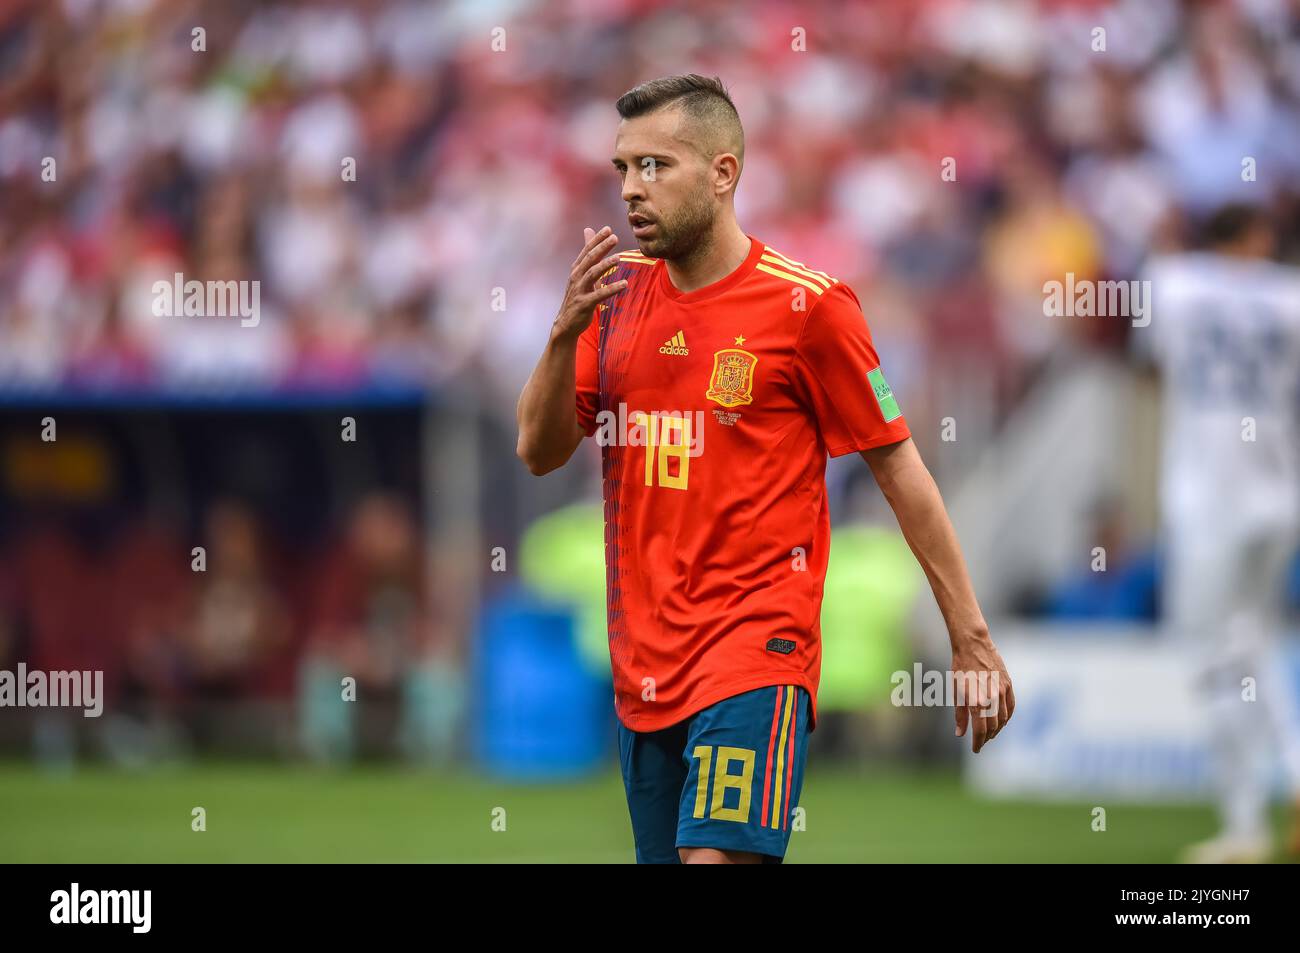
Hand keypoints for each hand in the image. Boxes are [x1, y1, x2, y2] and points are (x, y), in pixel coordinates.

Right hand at [552, 226, 627, 341]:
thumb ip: (588, 254)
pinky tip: (624, 284)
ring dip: (605, 265)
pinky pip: (599, 295)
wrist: (566, 323)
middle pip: (589, 259)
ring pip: (591, 274)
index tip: (608, 229)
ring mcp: (579, 291)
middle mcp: (576, 277)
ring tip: (618, 258)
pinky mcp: (584, 304)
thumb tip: (588, 230)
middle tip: (614, 237)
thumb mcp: (581, 274)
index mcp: (577, 270)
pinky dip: (612, 289)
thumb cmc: (577, 296)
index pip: (587, 251)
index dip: (596, 239)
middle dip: (601, 247)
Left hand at [950, 633, 1013, 752]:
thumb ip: (960, 714)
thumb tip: (960, 734)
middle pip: (993, 727)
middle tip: (981, 742)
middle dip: (986, 737)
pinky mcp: (1008, 684)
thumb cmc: (960, 667)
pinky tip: (1002, 721)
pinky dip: (1007, 717)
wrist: (973, 644)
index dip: (978, 742)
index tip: (975, 749)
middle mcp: (992, 698)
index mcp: (977, 700)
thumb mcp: (956, 691)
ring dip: (997, 729)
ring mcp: (1002, 690)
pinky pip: (1011, 706)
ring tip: (990, 734)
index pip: (980, 730)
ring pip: (1003, 718)